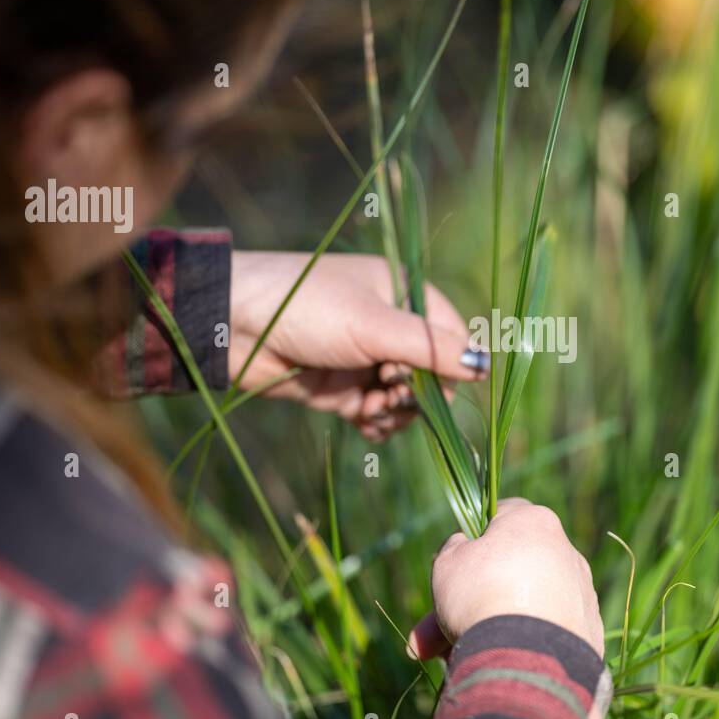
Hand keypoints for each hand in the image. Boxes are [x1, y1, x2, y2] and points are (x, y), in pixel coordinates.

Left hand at [228, 252, 486, 440]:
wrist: (234, 327)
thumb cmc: (307, 307)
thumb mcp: (374, 325)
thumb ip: (431, 348)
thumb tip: (484, 367)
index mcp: (405, 293)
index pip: (454, 335)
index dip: (451, 365)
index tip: (430, 382)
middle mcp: (391, 326)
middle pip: (434, 374)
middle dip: (420, 393)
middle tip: (390, 391)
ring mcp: (368, 360)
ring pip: (409, 399)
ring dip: (398, 412)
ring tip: (371, 408)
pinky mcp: (345, 390)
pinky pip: (380, 414)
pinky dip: (378, 424)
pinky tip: (365, 425)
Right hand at [407, 499, 603, 659]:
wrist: (529, 658)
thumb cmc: (481, 596)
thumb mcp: (448, 563)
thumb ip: (454, 549)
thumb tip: (464, 546)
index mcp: (535, 522)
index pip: (502, 516)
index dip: (473, 541)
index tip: (454, 567)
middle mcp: (566, 552)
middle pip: (508, 571)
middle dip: (467, 602)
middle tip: (431, 638)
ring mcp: (581, 593)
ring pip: (525, 606)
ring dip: (491, 627)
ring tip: (455, 658)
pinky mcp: (590, 631)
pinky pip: (546, 632)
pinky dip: (523, 645)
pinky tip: (497, 664)